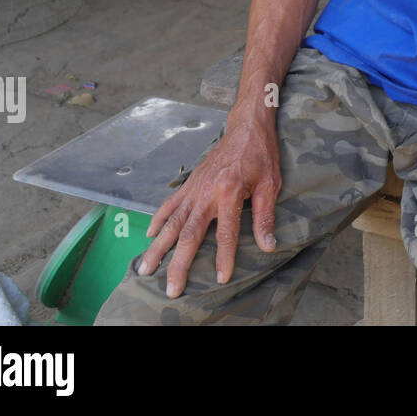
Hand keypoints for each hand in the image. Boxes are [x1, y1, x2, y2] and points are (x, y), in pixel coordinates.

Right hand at [137, 117, 280, 297]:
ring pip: (172, 223)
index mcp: (229, 191)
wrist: (246, 127)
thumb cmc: (261, 154)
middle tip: (171, 288)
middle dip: (179, 264)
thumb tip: (268, 245)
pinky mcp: (189, 184)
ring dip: (158, 247)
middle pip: (189, 233)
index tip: (220, 279)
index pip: (225, 232)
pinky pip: (169, 205)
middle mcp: (206, 192)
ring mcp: (194, 188)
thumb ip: (265, 217)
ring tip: (146, 268)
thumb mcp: (270, 184)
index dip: (224, 257)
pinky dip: (158, 220)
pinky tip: (151, 237)